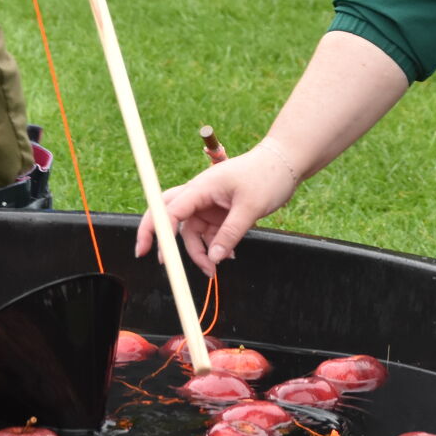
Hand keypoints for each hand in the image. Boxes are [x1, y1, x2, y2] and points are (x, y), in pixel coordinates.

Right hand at [136, 144, 300, 277]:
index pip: (171, 210)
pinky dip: (214, 247)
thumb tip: (215, 258)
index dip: (158, 231)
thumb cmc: (267, 176)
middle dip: (161, 238)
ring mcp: (208, 204)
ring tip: (214, 270)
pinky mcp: (219, 212)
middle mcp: (199, 195)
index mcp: (201, 187)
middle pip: (169, 216)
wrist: (285, 164)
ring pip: (191, 232)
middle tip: (160, 261)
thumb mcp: (250, 207)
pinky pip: (208, 233)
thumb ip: (230, 233)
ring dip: (198, 251)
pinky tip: (228, 256)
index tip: (150, 251)